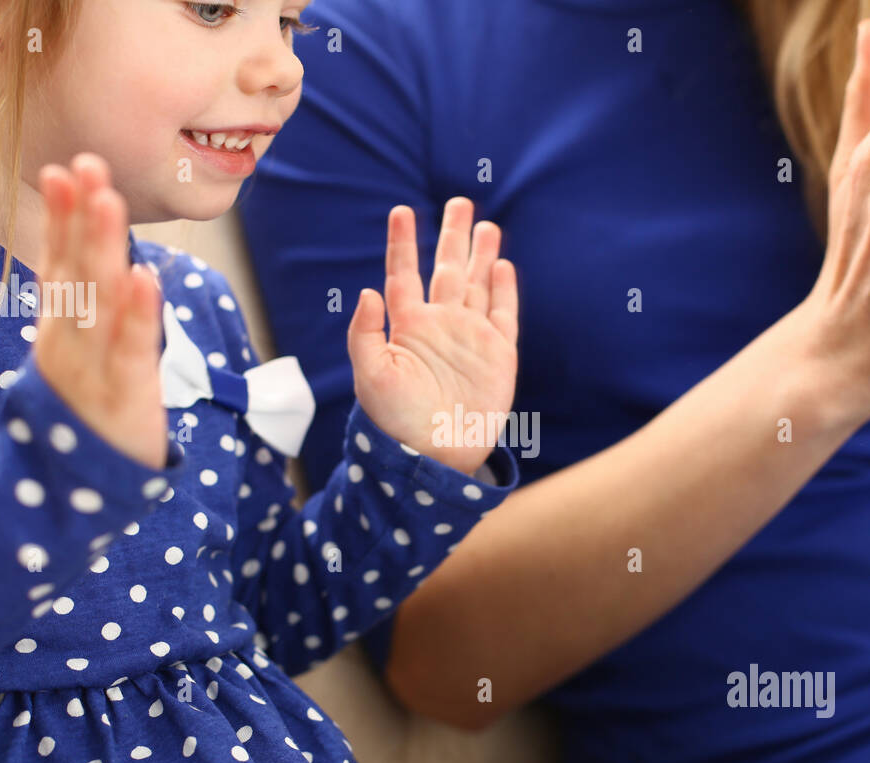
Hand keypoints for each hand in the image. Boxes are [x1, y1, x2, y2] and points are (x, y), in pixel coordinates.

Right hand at [33, 154, 167, 469]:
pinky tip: (144, 280)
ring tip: (111, 202)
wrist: (73, 490)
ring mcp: (90, 368)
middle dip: (82, 218)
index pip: (60, 262)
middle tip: (90, 165)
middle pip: (76, 271)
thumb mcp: (79, 356)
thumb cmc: (87, 411)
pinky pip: (129, 351)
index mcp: (60, 329)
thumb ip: (84, 308)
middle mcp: (68, 342)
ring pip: (97, 302)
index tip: (68, 169)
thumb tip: (95, 254)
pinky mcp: (122, 397)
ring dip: (104, 249)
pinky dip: (135, 316)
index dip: (63, 217)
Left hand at [347, 199, 519, 473]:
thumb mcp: (371, 376)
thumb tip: (367, 291)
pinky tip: (502, 266)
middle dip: (453, 235)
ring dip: (481, 255)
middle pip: (447, 268)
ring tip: (486, 225)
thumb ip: (365, 333)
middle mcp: (440, 324)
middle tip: (458, 202)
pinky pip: (503, 313)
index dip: (403, 242)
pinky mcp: (498, 353)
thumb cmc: (395, 420)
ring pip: (477, 284)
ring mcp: (470, 337)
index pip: (404, 273)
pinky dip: (504, 289)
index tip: (402, 210)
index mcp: (408, 325)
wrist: (435, 454)